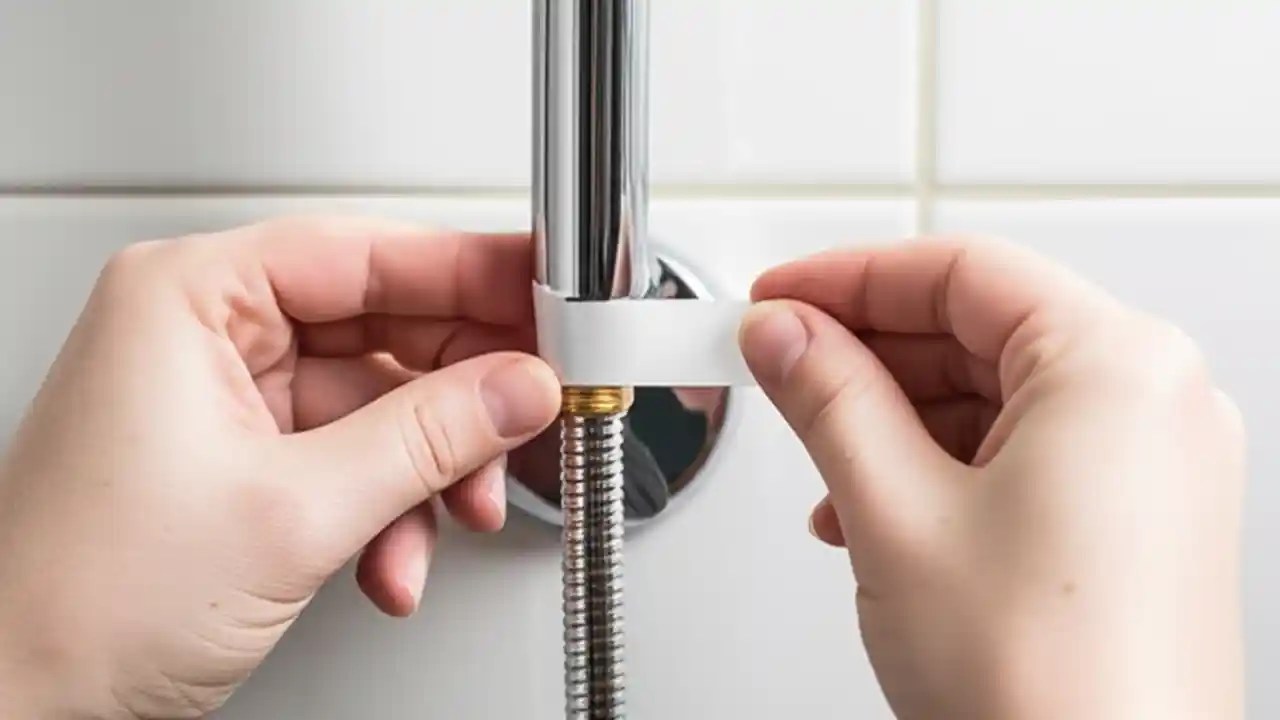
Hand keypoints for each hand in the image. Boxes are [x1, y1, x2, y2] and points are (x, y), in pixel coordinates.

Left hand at [0, 217, 561, 717]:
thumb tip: (517, 387)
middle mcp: (204, 337)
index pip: (364, 254)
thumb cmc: (79, 606)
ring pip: (376, 404)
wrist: (17, 709)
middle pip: (381, 329)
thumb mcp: (293, 511)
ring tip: (454, 517)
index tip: (544, 293)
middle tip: (527, 416)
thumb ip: (426, 438)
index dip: (469, 272)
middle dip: (457, 398)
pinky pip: (349, 458)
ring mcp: (223, 402)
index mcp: (189, 301)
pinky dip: (388, 509)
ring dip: (427, 473)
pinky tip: (392, 561)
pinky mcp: (240, 461)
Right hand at [739, 238, 1244, 718]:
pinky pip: (1023, 452)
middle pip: (978, 328)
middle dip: (865, 354)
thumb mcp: (896, 513)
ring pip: (993, 394)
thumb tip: (783, 333)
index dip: (848, 278)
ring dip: (893, 419)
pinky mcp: (1136, 519)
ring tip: (821, 461)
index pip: (959, 272)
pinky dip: (939, 465)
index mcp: (1117, 368)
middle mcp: (1154, 403)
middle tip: (781, 369)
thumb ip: (827, 399)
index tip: (776, 299)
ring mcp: (1153, 464)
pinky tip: (874, 505)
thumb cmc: (1049, 690)